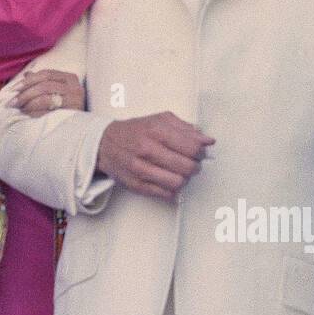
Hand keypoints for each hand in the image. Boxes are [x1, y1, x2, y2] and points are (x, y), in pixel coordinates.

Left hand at [11, 70, 84, 115]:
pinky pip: (49, 112)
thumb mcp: (57, 91)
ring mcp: (75, 102)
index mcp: (70, 78)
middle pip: (45, 86)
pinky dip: (35, 113)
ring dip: (29, 104)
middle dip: (26, 94)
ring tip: (21, 109)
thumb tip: (26, 75)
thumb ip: (43, 82)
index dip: (28, 80)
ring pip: (46, 98)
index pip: (46, 74)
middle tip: (14, 102)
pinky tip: (28, 116)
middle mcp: (75, 88)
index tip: (14, 89)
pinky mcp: (72, 115)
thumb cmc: (67, 107)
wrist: (82, 130)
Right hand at [96, 111, 214, 201]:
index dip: (201, 152)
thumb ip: (186, 129)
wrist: (105, 144)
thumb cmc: (136, 131)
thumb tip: (208, 141)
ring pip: (178, 183)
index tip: (199, 152)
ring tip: (181, 172)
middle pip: (188, 167)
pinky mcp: (136, 185)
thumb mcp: (161, 120)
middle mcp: (147, 150)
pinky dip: (173, 189)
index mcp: (156, 131)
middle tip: (192, 164)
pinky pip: (165, 194)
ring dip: (185, 179)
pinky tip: (169, 180)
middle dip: (195, 166)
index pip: (192, 148)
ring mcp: (141, 169)